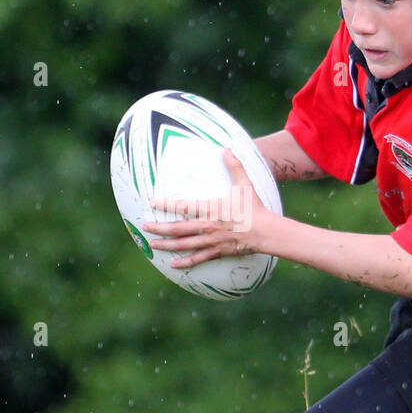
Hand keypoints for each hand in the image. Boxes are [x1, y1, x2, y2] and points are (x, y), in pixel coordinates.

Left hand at [144, 148, 277, 267]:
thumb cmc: (255, 208)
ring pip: (184, 245)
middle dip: (159, 228)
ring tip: (152, 244)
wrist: (267, 232)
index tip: (152, 203)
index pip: (183, 206)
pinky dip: (185, 262)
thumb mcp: (245, 185)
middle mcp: (207, 226)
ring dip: (166, 245)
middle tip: (145, 227)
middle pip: (177, 228)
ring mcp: (211, 240)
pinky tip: (173, 264)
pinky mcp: (217, 251)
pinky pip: (198, 258)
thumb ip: (234, 166)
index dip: (166, 204)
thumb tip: (227, 148)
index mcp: (211, 209)